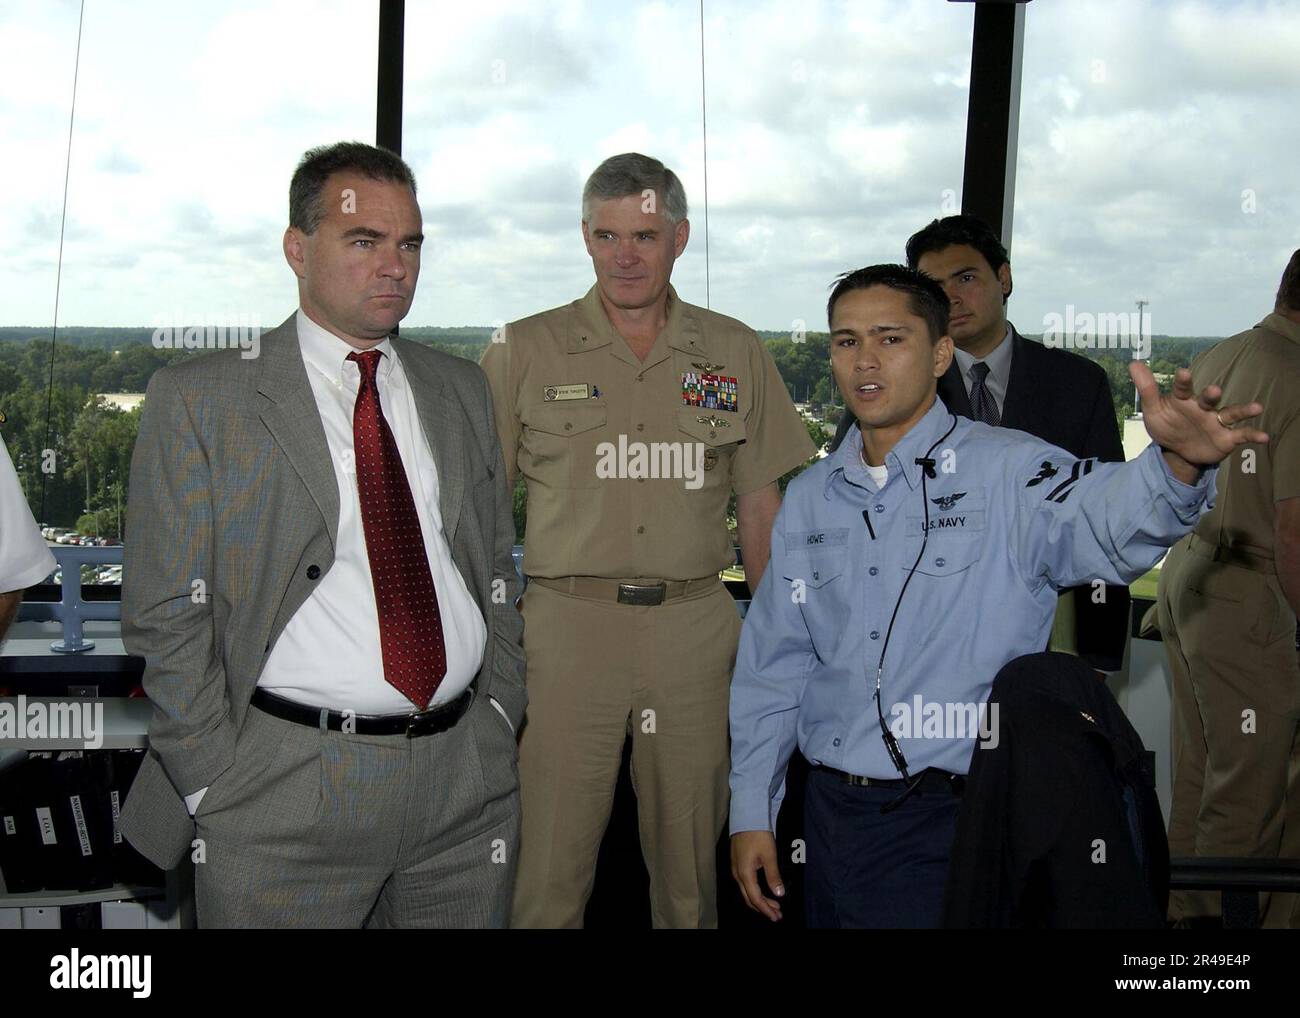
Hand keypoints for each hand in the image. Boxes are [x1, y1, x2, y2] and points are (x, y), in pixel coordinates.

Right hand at [731, 830, 784, 921]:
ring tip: (773, 905)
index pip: (755, 898)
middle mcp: (737, 874)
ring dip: (759, 900)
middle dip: (763, 908)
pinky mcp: (737, 863)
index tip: (777, 917)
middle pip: (748, 898)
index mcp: (744, 873)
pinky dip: (754, 892)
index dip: (766, 909)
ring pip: (746, 891)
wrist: (746, 816)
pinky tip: (763, 891)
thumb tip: (779, 894)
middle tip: (777, 914)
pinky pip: (744, 884)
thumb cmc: (758, 835)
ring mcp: (735, 869)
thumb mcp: (769, 855)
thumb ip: (773, 876)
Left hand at [1131, 362, 1266, 479]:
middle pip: (1209, 399)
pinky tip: (1265, 437)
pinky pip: (1242, 434)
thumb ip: (1146, 388)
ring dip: (1243, 410)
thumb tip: (1133, 363)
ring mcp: (1216, 421)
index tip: (1183, 372)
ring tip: (1257, 407)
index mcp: (1184, 400)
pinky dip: (1253, 435)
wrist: (1178, 451)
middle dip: (1211, 395)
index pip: (1183, 388)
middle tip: (1214, 390)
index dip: (1184, 381)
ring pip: (1231, 413)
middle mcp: (1203, 407)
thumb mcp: (1153, 409)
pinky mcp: (1226, 437)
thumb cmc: (1168, 425)